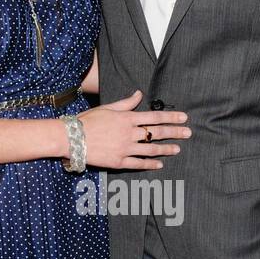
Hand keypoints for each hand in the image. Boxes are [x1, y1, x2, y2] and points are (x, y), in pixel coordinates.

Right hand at [77, 88, 191, 169]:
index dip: (170, 117)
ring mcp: (125, 148)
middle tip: (188, 133)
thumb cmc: (87, 121)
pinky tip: (159, 164)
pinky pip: (138, 163)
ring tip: (177, 149)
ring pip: (150, 149)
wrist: (71, 138)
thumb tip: (139, 94)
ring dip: (166, 149)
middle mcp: (129, 133)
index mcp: (127, 118)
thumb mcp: (107, 108)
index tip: (183, 118)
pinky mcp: (118, 161)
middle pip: (157, 132)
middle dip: (174, 132)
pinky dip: (150, 164)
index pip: (154, 116)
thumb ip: (126, 103)